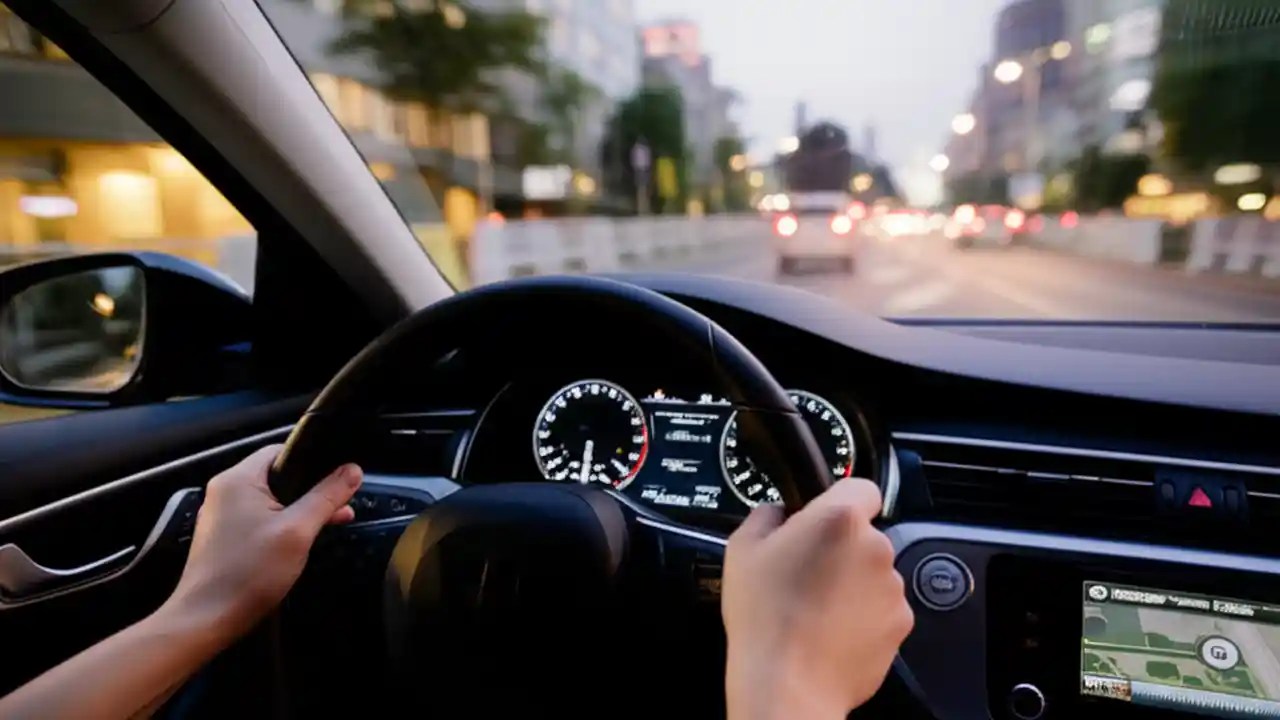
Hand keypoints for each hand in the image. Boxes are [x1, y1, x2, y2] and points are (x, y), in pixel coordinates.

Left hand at [164, 444, 362, 637]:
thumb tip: (353, 470)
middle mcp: (225, 491)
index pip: (281, 451)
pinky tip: (303, 541)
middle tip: (342, 504)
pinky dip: (283, 525)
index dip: (314, 460)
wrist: (207, 620)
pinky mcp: (224, 538)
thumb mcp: (298, 531)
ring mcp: (222, 516)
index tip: (340, 476)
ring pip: (271, 500)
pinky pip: (260, 519)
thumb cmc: (250, 572)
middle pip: (278, 476)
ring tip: (332, 522)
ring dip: (301, 509)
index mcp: (237, 479)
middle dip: (313, 489)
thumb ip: (327, 497)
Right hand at [722, 478, 913, 718]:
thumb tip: (777, 512)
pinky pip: (882, 607)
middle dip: (840, 548)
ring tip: (815, 606)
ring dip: (852, 583)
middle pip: (864, 534)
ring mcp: (892, 588)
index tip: (825, 518)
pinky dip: (863, 614)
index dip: (841, 499)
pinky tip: (831, 628)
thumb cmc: (764, 616)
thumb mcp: (742, 548)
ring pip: (873, 572)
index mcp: (838, 519)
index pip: (860, 486)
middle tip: (806, 571)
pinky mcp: (900, 622)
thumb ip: (766, 515)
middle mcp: (874, 548)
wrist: (788, 681)